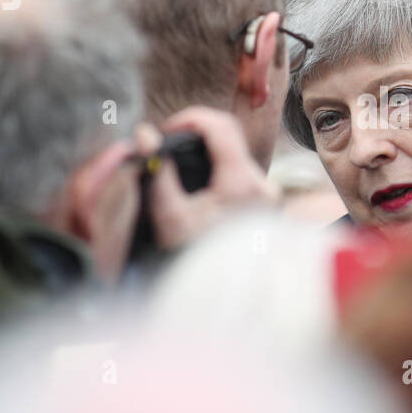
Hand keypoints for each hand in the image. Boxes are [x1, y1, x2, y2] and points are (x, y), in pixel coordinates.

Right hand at [141, 107, 279, 249]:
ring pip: (235, 155)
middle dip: (196, 135)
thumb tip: (145, 134)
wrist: (215, 294)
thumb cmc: (189, 257)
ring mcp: (267, 195)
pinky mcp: (264, 204)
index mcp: (242, 183)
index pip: (221, 126)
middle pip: (229, 138)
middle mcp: (263, 186)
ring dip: (207, 153)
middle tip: (168, 145)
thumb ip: (157, 171)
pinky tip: (197, 184)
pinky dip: (217, 170)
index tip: (166, 130)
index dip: (190, 118)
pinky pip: (240, 173)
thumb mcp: (168, 215)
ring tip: (179, 166)